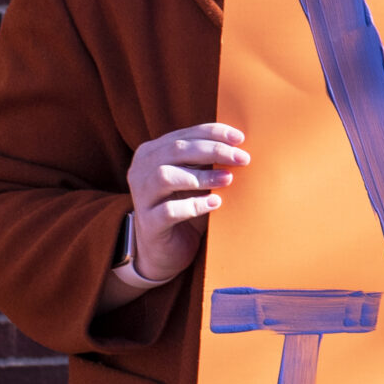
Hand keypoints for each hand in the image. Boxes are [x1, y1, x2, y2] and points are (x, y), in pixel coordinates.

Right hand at [123, 122, 248, 287]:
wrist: (165, 249)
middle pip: (176, 151)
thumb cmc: (185, 205)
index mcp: (152, 153)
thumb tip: (242, 146)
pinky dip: (194, 205)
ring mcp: (141, 197)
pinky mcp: (148, 223)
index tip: (240, 139)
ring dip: (202, 176)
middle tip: (242, 158)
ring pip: (165, 176)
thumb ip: (208, 160)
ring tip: (228, 180)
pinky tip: (215, 204)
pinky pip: (168, 210)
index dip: (213, 133)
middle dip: (214, 151)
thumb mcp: (196, 179)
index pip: (183, 136)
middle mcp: (141, 171)